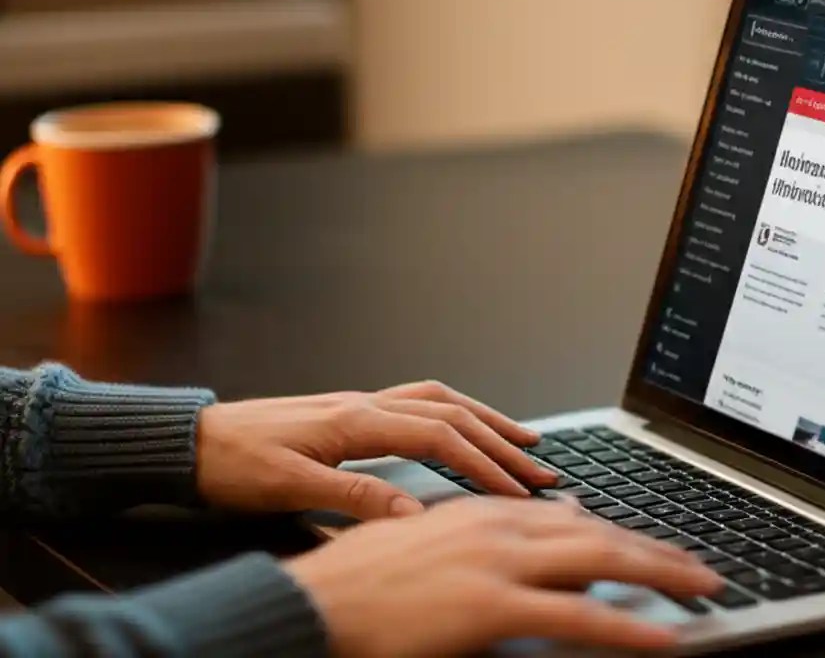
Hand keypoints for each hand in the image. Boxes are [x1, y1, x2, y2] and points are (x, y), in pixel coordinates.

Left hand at [195, 380, 558, 518]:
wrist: (189, 441)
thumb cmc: (232, 465)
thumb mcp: (290, 488)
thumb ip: (356, 499)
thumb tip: (416, 516)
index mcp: (356, 420)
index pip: (441, 438)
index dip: (486, 464)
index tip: (518, 490)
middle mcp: (365, 403)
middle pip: (453, 413)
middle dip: (503, 441)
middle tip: (542, 468)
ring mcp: (360, 404)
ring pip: (441, 401)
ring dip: (486, 419)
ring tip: (523, 438)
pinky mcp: (351, 413)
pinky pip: (419, 403)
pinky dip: (454, 414)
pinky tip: (465, 427)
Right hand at [285, 497, 723, 656]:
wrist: (313, 602)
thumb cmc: (364, 582)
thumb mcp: (436, 543)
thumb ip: (494, 536)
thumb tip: (550, 526)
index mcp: (486, 512)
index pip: (577, 519)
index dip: (626, 536)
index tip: (659, 550)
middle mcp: (501, 526)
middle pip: (602, 534)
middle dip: (659, 553)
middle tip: (700, 569)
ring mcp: (499, 564)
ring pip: (602, 563)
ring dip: (660, 577)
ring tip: (701, 590)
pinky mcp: (492, 605)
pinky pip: (578, 618)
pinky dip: (626, 627)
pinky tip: (660, 637)